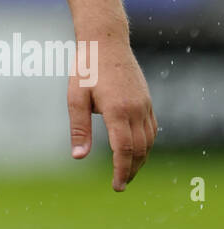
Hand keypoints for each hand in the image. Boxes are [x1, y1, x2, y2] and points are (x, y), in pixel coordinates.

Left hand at [67, 38, 157, 190]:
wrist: (106, 41)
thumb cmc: (86, 69)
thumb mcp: (76, 98)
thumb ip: (79, 129)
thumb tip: (78, 157)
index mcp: (117, 110)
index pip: (124, 150)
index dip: (121, 171)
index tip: (116, 186)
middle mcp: (136, 109)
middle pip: (139, 150)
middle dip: (131, 170)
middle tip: (121, 184)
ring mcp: (144, 104)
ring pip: (148, 141)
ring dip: (140, 159)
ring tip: (128, 171)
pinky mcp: (147, 100)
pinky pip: (152, 128)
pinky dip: (146, 144)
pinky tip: (137, 149)